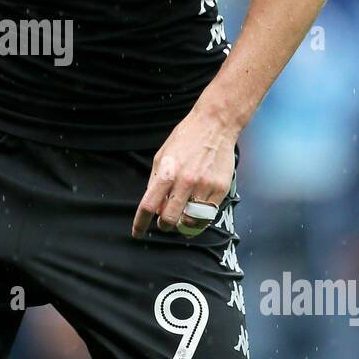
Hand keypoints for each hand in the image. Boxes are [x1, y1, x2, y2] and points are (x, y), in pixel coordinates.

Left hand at [132, 108, 236, 238]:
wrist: (215, 125)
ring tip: (183, 216)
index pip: (149, 205)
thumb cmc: (186, 138)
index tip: (137, 233)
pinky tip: (197, 210)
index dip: (140, 223)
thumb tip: (154, 205)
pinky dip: (200, 217)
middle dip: (165, 225)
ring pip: (190, 221)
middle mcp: (185, 182)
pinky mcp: (220, 189)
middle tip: (166, 222)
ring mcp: (204, 186)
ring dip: (183, 224)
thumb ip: (156, 181)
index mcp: (167, 173)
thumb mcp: (162, 155)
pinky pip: (208, 214)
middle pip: (170, 219)